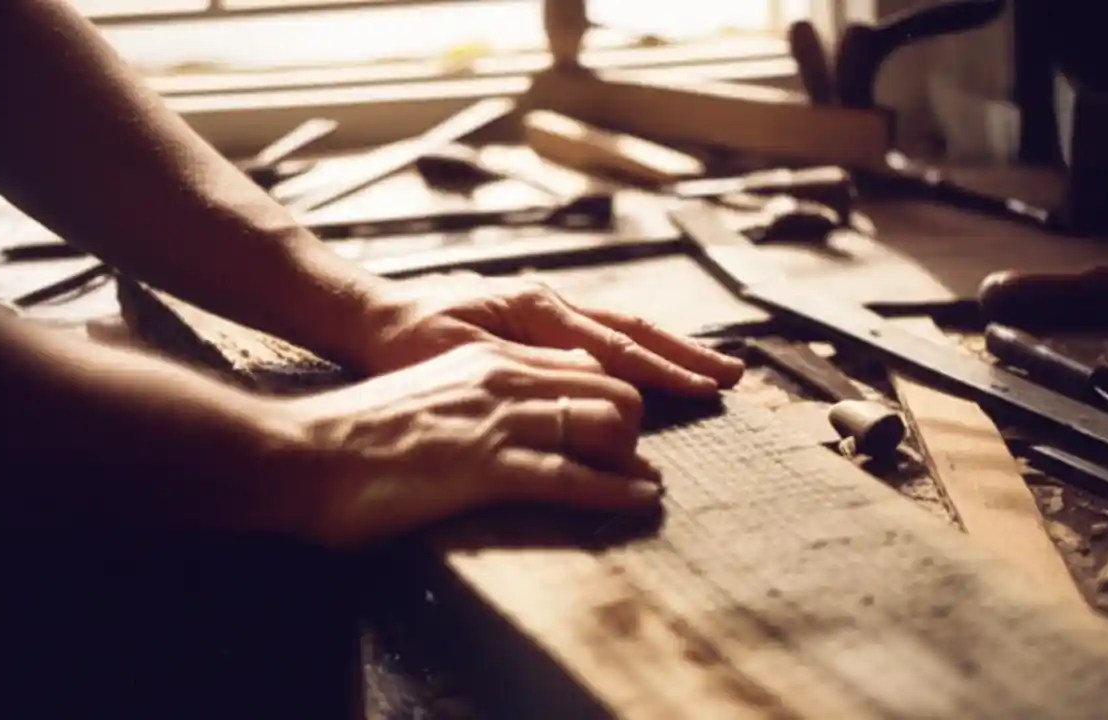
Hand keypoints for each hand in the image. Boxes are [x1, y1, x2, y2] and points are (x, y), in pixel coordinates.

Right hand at [272, 342, 661, 548]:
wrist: (303, 452)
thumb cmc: (358, 435)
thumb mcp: (430, 393)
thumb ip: (476, 393)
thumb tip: (514, 410)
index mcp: (488, 359)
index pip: (582, 361)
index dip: (616, 392)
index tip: (628, 423)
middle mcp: (504, 378)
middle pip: (608, 386)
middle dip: (632, 425)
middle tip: (632, 459)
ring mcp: (499, 420)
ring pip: (604, 423)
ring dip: (632, 458)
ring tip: (642, 485)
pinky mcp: (488, 466)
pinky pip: (575, 477)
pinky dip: (616, 491)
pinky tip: (639, 501)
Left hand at [354, 272, 743, 395]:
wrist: (374, 319)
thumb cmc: (409, 342)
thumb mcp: (464, 357)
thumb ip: (526, 364)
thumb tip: (590, 374)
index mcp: (535, 309)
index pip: (613, 346)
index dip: (663, 371)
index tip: (705, 389)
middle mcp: (549, 304)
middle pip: (632, 330)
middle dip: (685, 354)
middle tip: (733, 375)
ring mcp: (546, 312)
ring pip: (621, 330)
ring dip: (669, 350)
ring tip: (713, 368)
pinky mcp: (538, 325)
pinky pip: (601, 338)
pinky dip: (637, 352)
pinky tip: (658, 365)